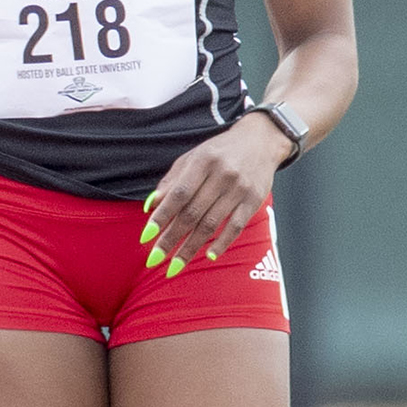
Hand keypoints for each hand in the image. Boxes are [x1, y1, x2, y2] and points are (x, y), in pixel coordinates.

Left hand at [138, 111, 292, 274]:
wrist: (260, 141)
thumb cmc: (220, 151)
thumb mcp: (193, 157)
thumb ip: (172, 181)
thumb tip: (150, 206)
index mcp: (203, 161)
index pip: (179, 193)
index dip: (162, 215)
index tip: (146, 236)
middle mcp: (222, 174)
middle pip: (192, 213)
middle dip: (171, 239)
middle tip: (155, 259)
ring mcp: (239, 188)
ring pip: (211, 224)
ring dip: (191, 247)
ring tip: (175, 265)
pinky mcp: (254, 201)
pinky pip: (235, 227)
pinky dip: (221, 243)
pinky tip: (208, 256)